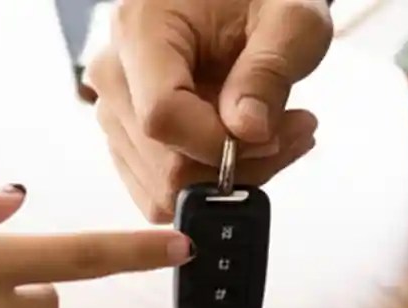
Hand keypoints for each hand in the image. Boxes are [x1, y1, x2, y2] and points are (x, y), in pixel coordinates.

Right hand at [88, 0, 331, 221]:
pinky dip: (212, 181)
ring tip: (278, 131)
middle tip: (293, 131)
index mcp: (139, 30)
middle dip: (237, 166)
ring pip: (164, 187)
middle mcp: (114, 74)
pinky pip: (162, 189)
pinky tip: (247, 144)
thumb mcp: (289, 18)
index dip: (218, 144)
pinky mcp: (127, 138)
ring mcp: (115, 110)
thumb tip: (247, 130)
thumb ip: (269, 70)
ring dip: (231, 176)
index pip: (162, 118)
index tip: (270, 135)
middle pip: (163, 163)